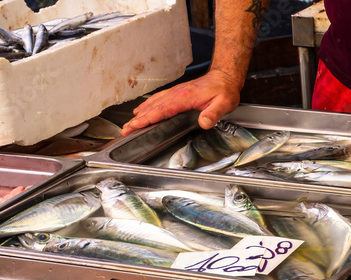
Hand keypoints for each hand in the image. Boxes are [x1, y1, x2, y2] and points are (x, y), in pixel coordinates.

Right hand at [122, 70, 242, 135]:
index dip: (147, 119)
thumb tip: (204, 122)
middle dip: (137, 119)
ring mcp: (176, 92)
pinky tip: (143, 109)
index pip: (161, 110)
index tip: (135, 125)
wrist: (225, 77)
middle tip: (125, 129)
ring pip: (153, 103)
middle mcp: (177, 94)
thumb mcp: (223, 104)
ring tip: (129, 123)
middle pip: (153, 108)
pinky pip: (158, 99)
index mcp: (185, 98)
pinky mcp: (177, 92)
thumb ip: (213, 114)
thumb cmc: (224, 91)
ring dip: (140, 113)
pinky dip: (148, 105)